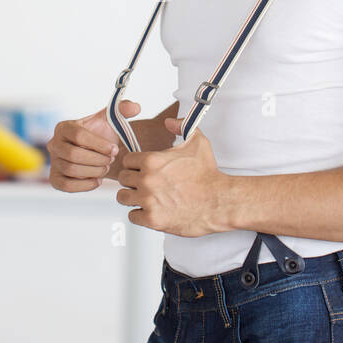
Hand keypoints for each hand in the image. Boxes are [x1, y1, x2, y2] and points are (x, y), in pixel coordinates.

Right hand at [47, 101, 138, 191]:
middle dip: (97, 159)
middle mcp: (54, 144)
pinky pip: (66, 185)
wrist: (96, 153)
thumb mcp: (111, 120)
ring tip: (105, 168)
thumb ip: (123, 109)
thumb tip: (135, 107)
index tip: (114, 149)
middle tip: (110, 160)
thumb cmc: (102, 135)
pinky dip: (85, 185)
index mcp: (64, 127)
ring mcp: (53, 162)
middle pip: (72, 154)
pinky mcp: (55, 179)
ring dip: (93, 171)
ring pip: (71, 169)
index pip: (78, 135)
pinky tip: (98, 180)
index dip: (99, 144)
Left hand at [115, 117, 230, 236]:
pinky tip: (151, 210)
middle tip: (144, 184)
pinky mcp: (152, 219)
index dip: (134, 164)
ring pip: (123, 197)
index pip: (127, 160)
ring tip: (144, 197)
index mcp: (152, 161)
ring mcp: (148, 201)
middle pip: (123, 178)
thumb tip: (169, 122)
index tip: (142, 169)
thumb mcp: (197, 142)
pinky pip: (132, 216)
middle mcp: (147, 180)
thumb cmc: (208, 175)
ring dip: (132, 197)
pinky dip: (139, 214)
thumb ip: (181, 126)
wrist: (219, 201)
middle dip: (132, 180)